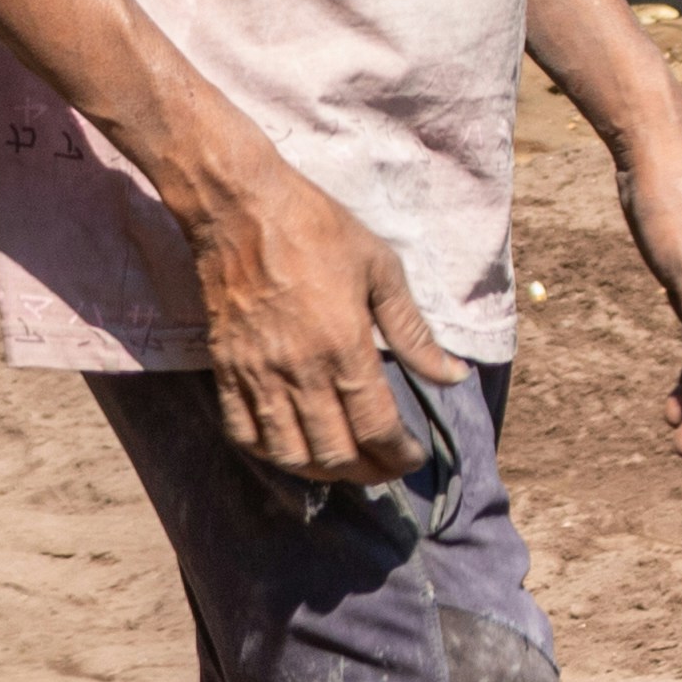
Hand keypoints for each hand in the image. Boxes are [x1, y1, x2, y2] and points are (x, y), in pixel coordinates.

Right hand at [189, 159, 464, 483]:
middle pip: (335, 452)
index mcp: (344, 347)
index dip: (399, 454)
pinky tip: (293, 449)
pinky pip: (243, 433)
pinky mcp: (226, 369)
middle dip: (368, 470)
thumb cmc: (319, 230)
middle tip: (386, 467)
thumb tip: (454, 376)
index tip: (413, 456)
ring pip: (288, 453)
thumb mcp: (382, 271)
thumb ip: (415, 333)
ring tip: (346, 465)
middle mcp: (299, 371)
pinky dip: (271, 453)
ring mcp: (257, 374)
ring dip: (322, 472)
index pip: (375, 427)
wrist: (242, 209)